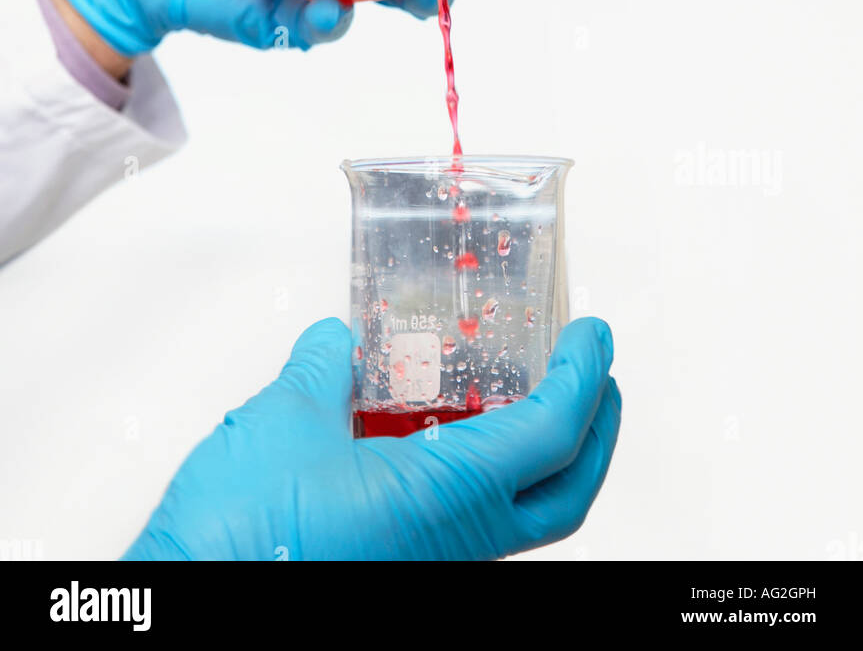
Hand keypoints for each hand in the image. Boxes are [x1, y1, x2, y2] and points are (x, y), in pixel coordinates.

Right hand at [122, 316, 619, 561]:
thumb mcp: (285, 424)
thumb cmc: (239, 541)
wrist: (188, 606)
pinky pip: (462, 521)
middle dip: (594, 429)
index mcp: (448, 500)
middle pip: (563, 493)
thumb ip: (322, 372)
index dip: (583, 376)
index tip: (593, 335)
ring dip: (535, 452)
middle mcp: (455, 545)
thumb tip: (337, 342)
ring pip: (515, 513)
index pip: (553, 433)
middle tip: (594, 373)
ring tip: (518, 390)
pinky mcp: (397, 570)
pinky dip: (474, 472)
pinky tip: (434, 433)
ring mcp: (429, 565)